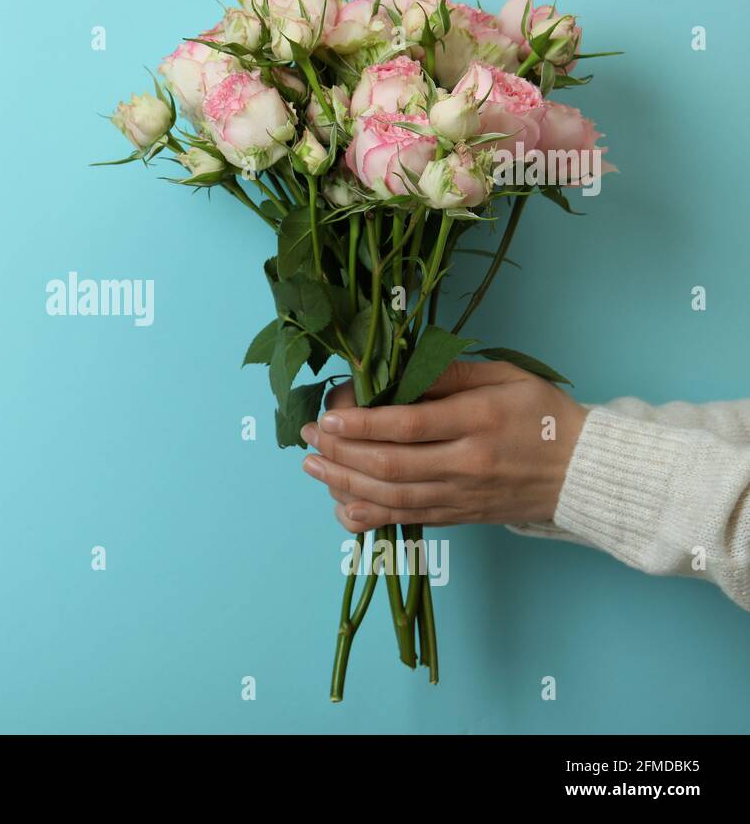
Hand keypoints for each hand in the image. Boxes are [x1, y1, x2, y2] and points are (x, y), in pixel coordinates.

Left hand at [299, 361, 586, 533]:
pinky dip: (371, 516)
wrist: (584, 471)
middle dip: (341, 452)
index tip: (326, 416)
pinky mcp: (461, 516)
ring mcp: (463, 494)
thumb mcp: (504, 376)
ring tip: (312, 467)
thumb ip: (449, 374)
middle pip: (391, 464)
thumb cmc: (542, 415)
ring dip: (345, 483)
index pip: (407, 425)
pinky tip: (341, 505)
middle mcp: (468, 462)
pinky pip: (408, 519)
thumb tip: (394, 372)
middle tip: (307, 438)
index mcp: (478, 419)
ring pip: (394, 496)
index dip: (360, 423)